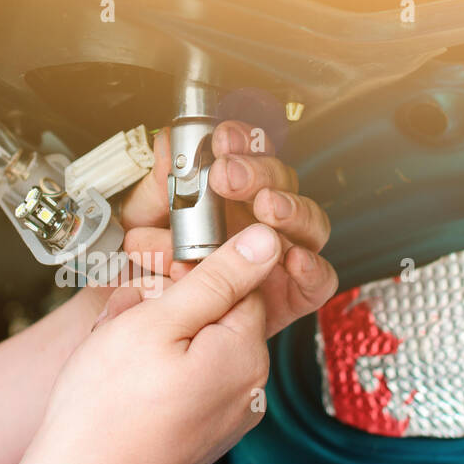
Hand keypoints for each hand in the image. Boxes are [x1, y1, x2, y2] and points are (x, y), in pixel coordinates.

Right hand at [16, 223, 281, 463]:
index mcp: (247, 356)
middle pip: (218, 319)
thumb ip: (217, 278)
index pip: (243, 285)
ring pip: (196, 351)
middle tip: (122, 321)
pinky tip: (119, 386)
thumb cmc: (104, 411)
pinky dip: (155, 376)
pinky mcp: (202, 439)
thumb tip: (267, 242)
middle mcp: (250, 392)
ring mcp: (227, 421)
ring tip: (112, 358)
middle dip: (169, 310)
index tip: (155, 281)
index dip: (193, 273)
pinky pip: (186, 386)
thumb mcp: (155, 322)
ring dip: (155, 342)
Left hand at [118, 120, 336, 335]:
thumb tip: (169, 146)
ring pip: (310, 222)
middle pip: (283, 182)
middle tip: (230, 176)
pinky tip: (293, 259)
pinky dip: (312, 267)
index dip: (243, 141)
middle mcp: (261, 220)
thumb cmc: (152, 269)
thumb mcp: (144, 222)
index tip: (222, 140)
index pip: (251, 155)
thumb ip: (159, 187)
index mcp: (233, 194)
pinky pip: (319, 279)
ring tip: (266, 209)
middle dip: (259, 173)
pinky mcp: (293, 295)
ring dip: (291, 211)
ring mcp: (281, 255)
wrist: (149, 324)